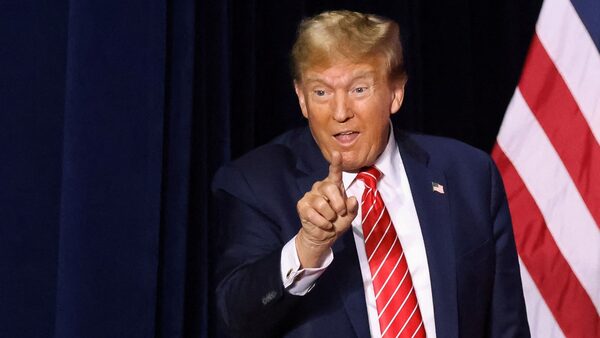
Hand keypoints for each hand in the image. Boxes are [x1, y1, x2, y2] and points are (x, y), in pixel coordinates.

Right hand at [295, 151, 358, 267]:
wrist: (324, 236)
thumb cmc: (337, 222)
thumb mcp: (349, 217)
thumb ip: (352, 208)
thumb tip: (352, 199)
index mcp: (334, 186)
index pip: (335, 172)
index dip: (336, 163)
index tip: (337, 153)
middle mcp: (321, 187)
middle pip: (329, 187)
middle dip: (338, 203)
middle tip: (340, 213)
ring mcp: (310, 196)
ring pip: (321, 203)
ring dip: (330, 216)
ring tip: (330, 220)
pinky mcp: (302, 205)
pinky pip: (313, 213)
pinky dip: (322, 223)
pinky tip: (324, 225)